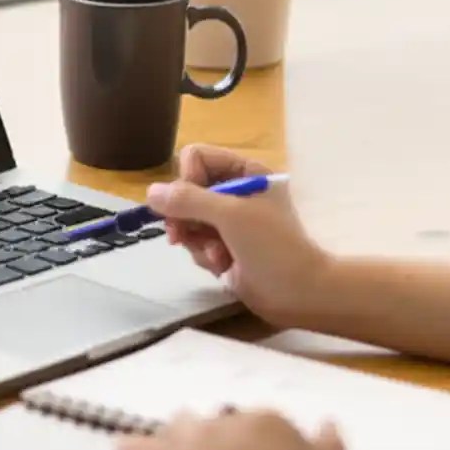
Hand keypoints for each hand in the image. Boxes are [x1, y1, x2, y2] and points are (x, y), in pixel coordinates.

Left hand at [117, 411, 344, 449]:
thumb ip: (328, 448)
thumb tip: (329, 425)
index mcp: (268, 422)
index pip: (261, 425)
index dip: (259, 447)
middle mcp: (226, 423)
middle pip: (216, 424)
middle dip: (217, 440)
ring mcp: (193, 443)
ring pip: (180, 430)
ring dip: (178, 438)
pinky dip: (134, 449)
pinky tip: (123, 446)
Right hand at [150, 145, 331, 326]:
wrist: (298, 293)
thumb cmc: (273, 247)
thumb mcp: (231, 215)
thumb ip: (189, 200)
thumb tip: (151, 192)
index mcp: (245, 171)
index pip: (196, 157)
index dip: (187, 179)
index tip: (187, 204)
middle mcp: (235, 191)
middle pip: (186, 190)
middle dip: (186, 217)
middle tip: (182, 237)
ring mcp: (229, 220)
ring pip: (187, 219)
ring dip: (196, 241)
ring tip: (216, 256)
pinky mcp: (224, 246)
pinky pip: (195, 242)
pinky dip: (204, 255)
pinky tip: (222, 266)